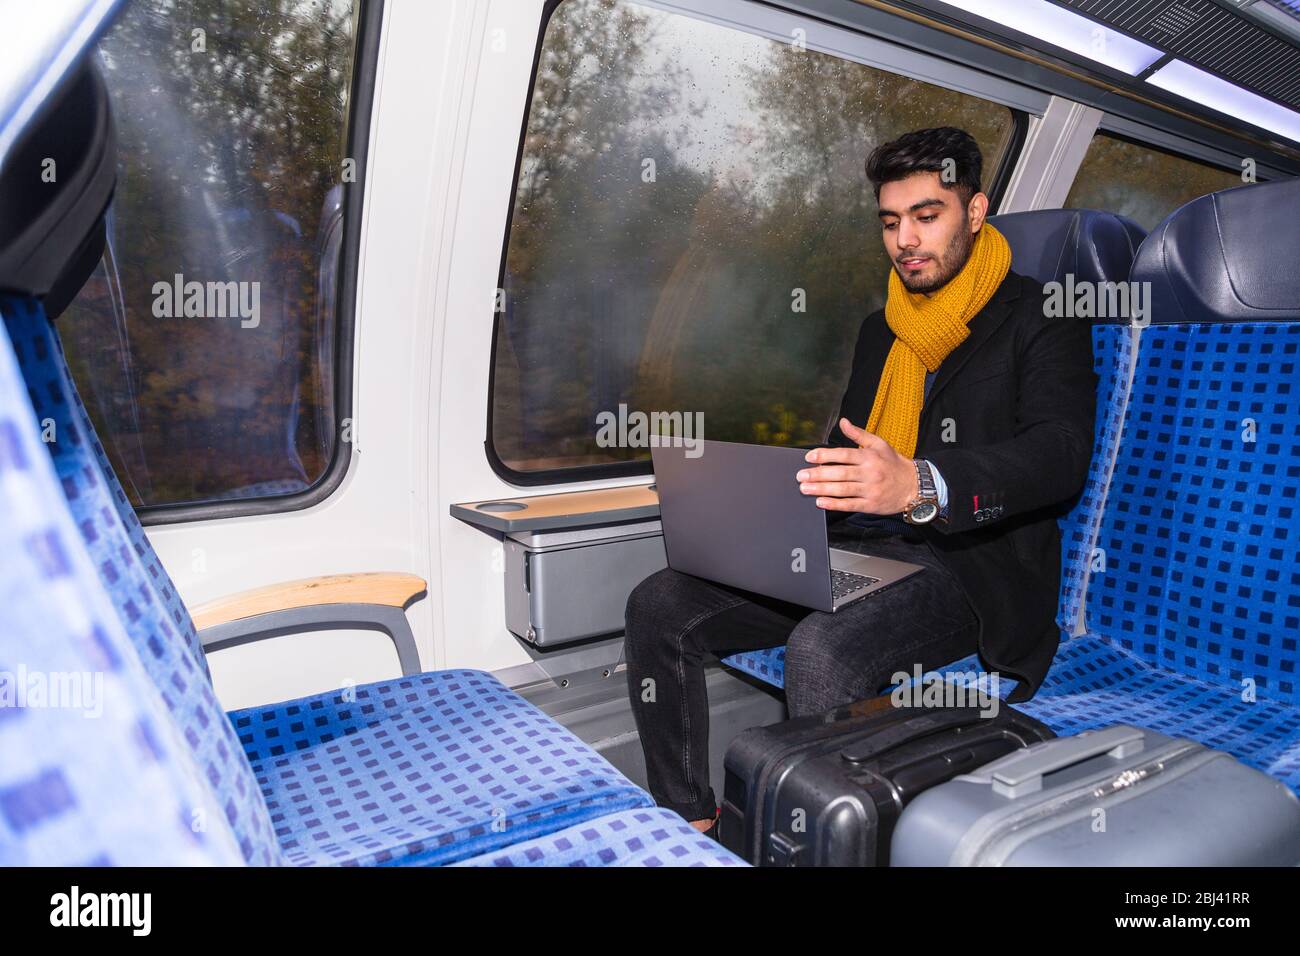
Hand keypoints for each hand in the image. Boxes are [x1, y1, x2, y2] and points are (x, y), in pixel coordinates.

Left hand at [795, 418, 918, 514]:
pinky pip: (850, 505)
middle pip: (840, 473)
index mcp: (869, 456)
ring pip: (842, 489)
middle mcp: (870, 472)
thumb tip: (842, 422)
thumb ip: (858, 434)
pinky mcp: (871, 505)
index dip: (825, 456)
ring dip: (822, 489)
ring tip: (805, 489)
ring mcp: (870, 489)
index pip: (843, 454)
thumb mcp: (879, 444)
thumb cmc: (894, 464)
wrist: (914, 486)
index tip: (809, 457)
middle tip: (801, 476)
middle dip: (818, 474)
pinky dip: (834, 504)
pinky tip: (821, 502)